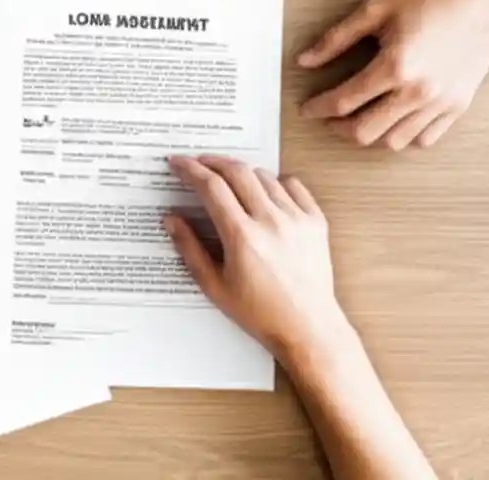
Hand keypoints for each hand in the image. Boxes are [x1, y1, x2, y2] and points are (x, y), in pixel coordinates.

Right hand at [164, 155, 344, 362]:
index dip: (190, 170)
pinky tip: (264, 192)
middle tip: (199, 163)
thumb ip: (190, 248)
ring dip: (242, 172)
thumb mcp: (214, 286)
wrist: (308, 327)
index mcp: (242, 237)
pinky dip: (275, 182)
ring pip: (264, 176)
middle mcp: (271, 221)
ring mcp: (297, 219)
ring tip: (229, 180)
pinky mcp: (316, 222)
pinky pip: (293, 186)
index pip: (211, 187)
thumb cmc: (260, 313)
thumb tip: (171, 219)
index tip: (177, 163)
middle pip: (237, 171)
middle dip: (213, 161)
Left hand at [298, 0, 488, 149]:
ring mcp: (441, 103)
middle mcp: (417, 92)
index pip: (344, 102)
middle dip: (338, 129)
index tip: (307, 108)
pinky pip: (425, 139)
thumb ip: (336, 39)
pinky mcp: (458, 106)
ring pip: (394, 142)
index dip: (318, 108)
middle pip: (365, 132)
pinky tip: (393, 122)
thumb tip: (304, 61)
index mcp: (394, 67)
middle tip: (329, 118)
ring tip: (359, 120)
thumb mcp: (374, 10)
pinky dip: (403, 137)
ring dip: (370, 136)